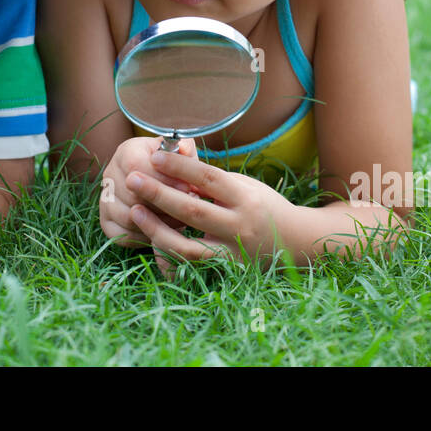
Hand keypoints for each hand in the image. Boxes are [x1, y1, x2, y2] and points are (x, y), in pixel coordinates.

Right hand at [100, 136, 201, 247]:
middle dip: (162, 204)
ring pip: (127, 217)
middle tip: (187, 207)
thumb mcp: (180, 154)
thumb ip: (184, 149)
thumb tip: (185, 147)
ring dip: (157, 222)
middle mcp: (110, 174)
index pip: (135, 165)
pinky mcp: (106, 222)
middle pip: (131, 194)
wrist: (158, 183)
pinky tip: (163, 231)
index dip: (161, 179)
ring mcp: (105, 199)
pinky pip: (122, 235)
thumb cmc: (173, 168)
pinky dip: (144, 236)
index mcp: (126, 152)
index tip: (186, 187)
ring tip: (180, 220)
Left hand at [124, 150, 301, 277]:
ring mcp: (233, 254)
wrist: (298, 243)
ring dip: (157, 231)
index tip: (154, 156)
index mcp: (245, 198)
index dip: (179, 167)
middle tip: (132, 179)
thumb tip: (175, 166)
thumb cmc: (265, 207)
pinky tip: (152, 245)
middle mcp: (240, 227)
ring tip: (136, 213)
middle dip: (158, 194)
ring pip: (187, 248)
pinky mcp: (227, 274)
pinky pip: (190, 271)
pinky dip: (169, 261)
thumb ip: (213, 182)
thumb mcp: (245, 186)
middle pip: (192, 210)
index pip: (207, 178)